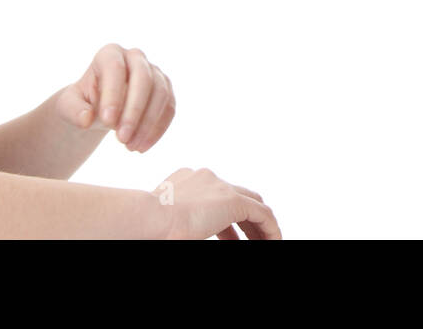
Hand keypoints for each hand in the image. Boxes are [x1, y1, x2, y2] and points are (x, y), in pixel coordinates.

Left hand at [56, 43, 174, 151]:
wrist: (101, 109)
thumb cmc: (83, 103)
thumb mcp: (69, 106)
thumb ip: (74, 111)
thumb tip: (86, 119)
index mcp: (109, 54)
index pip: (115, 68)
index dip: (113, 94)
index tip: (107, 121)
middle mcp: (135, 57)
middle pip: (143, 78)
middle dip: (135, 110)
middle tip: (122, 139)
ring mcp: (154, 72)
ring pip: (160, 94)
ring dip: (148, 123)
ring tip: (130, 147)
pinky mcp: (166, 90)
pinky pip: (169, 108)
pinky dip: (157, 130)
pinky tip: (141, 147)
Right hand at [152, 167, 281, 239]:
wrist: (149, 217)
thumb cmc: (149, 226)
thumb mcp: (167, 221)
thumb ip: (180, 222)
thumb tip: (181, 233)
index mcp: (186, 179)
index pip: (215, 194)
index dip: (224, 218)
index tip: (228, 237)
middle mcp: (205, 177)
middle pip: (237, 195)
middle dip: (245, 220)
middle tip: (250, 240)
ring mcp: (220, 186)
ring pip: (252, 204)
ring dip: (259, 227)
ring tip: (265, 244)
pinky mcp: (233, 200)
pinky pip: (262, 214)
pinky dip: (270, 229)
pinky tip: (273, 242)